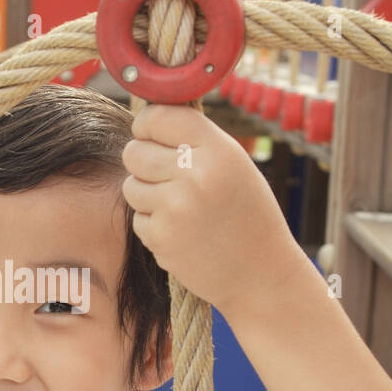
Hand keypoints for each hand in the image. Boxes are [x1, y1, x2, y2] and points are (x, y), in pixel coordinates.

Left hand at [121, 105, 299, 317]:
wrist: (261, 273)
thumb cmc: (247, 214)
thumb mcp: (234, 164)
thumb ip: (195, 140)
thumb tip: (148, 119)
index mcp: (217, 150)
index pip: (157, 117)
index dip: (146, 124)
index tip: (149, 134)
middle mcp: (195, 174)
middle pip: (134, 152)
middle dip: (142, 162)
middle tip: (166, 177)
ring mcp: (176, 207)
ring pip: (130, 186)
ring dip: (146, 195)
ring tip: (179, 207)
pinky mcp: (161, 237)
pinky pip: (137, 218)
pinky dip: (153, 224)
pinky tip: (182, 232)